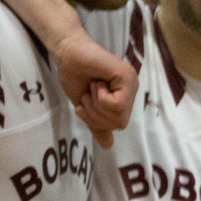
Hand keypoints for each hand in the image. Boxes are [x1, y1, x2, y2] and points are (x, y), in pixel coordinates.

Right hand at [52, 30, 136, 147]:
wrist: (67, 54)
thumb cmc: (75, 77)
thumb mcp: (86, 107)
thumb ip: (97, 124)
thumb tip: (108, 145)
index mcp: (125, 97)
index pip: (118, 125)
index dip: (97, 120)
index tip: (85, 105)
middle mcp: (133, 89)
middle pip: (119, 123)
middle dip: (96, 114)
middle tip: (89, 96)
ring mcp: (132, 82)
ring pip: (117, 114)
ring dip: (96, 104)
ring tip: (92, 88)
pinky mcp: (126, 76)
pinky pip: (115, 103)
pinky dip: (99, 96)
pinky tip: (96, 82)